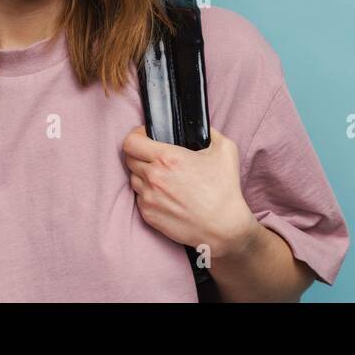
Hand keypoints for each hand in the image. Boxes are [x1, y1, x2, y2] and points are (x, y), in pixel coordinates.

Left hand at [122, 126, 257, 264]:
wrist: (223, 227)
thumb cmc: (225, 189)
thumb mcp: (225, 150)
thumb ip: (209, 132)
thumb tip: (200, 126)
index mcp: (168, 158)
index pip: (131, 142)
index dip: (136, 136)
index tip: (145, 136)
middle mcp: (154, 177)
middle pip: (129, 159)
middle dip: (138, 153)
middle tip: (153, 155)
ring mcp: (149, 198)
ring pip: (133, 178)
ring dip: (143, 174)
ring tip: (162, 176)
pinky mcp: (148, 215)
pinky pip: (139, 198)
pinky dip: (148, 193)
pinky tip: (165, 194)